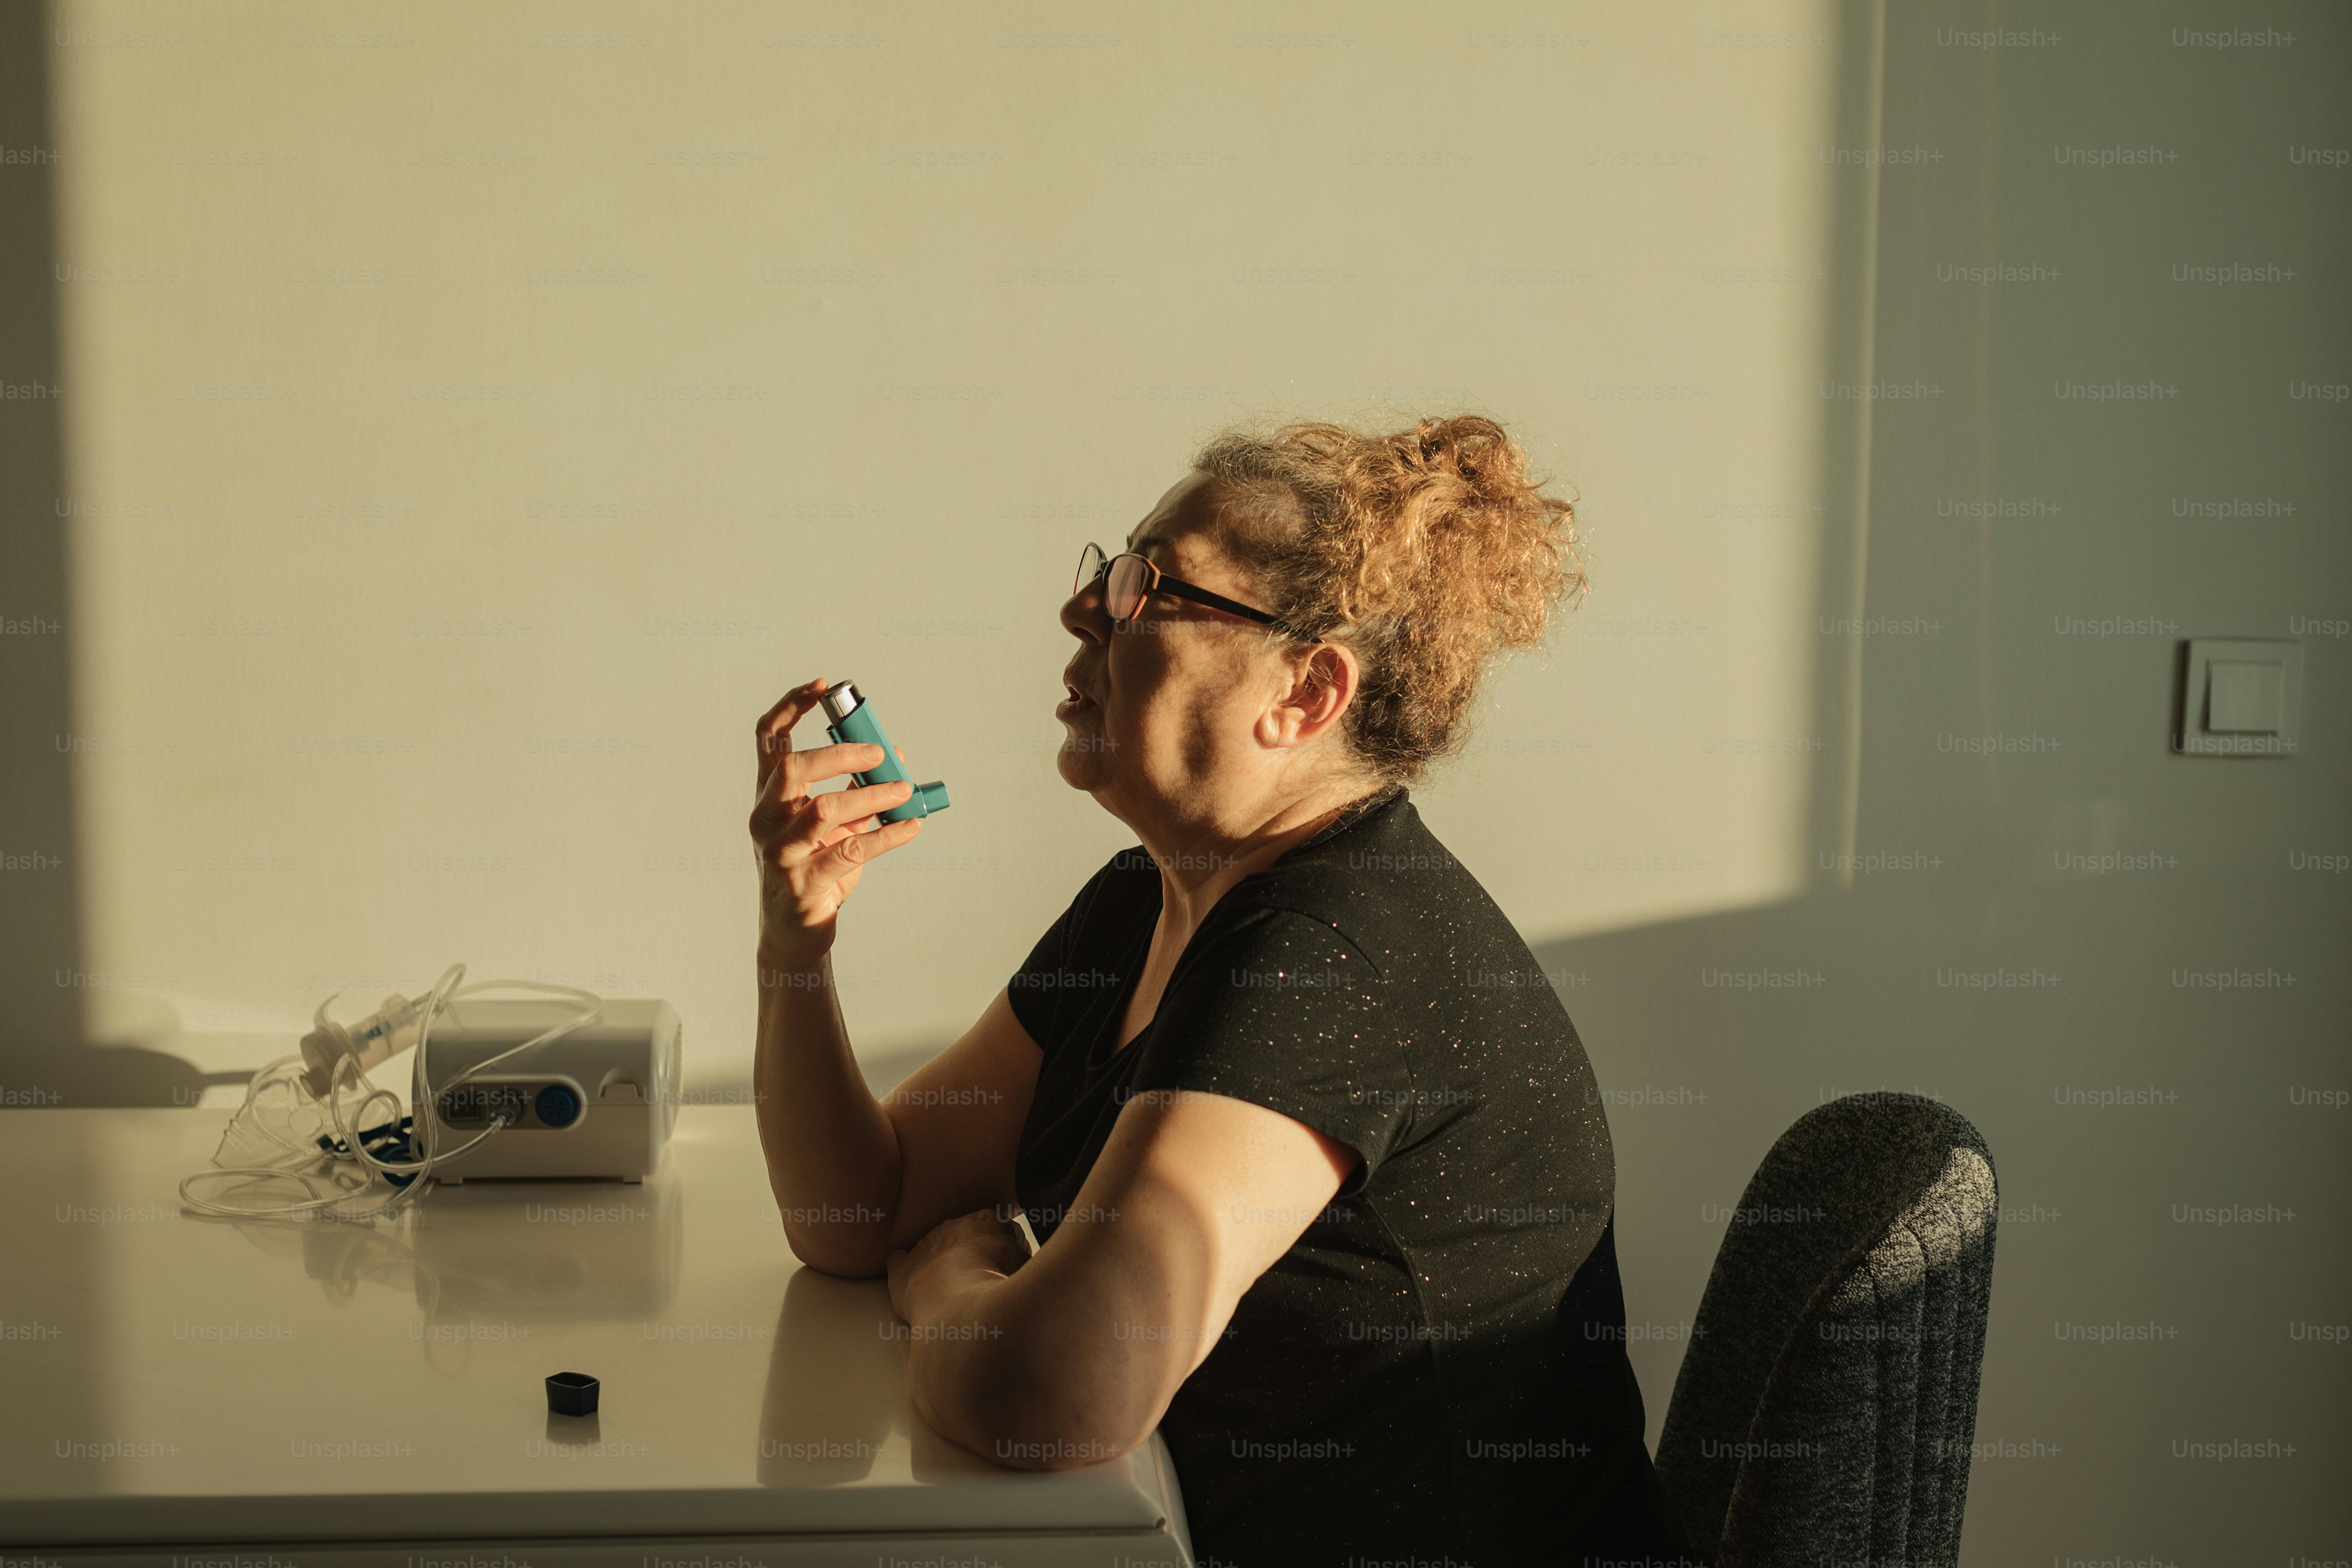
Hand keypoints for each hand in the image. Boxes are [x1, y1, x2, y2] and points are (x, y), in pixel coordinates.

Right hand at [750, 677, 924, 968]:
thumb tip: (895, 759)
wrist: (795, 932)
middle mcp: (766, 819)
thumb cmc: (815, 869)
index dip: (792, 706)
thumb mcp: (833, 826)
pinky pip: (851, 850)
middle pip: (792, 769)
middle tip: (878, 753)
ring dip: (871, 795)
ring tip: (904, 791)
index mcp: (769, 796)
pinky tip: (912, 826)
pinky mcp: (802, 883)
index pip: (769, 739)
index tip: (824, 687)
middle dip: (840, 753)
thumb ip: (855, 791)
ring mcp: (779, 852)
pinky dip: (887, 835)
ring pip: (823, 809)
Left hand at [886, 1208, 1030, 1327]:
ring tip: (952, 1291)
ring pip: (934, 1247)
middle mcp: (952, 1226)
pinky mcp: (902, 1268)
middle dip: (970, 1255)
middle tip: (978, 1281)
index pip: (997, 1229)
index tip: (1003, 1270)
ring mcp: (925, 1244)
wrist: (960, 1307)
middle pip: (964, 1237)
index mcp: (986, 1221)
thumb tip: (1021, 1259)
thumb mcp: (1026, 1266)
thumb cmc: (998, 1287)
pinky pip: (899, 1260)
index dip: (1002, 1252)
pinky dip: (905, 1267)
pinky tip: (912, 1280)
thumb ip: (1023, 1257)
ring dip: (941, 1264)